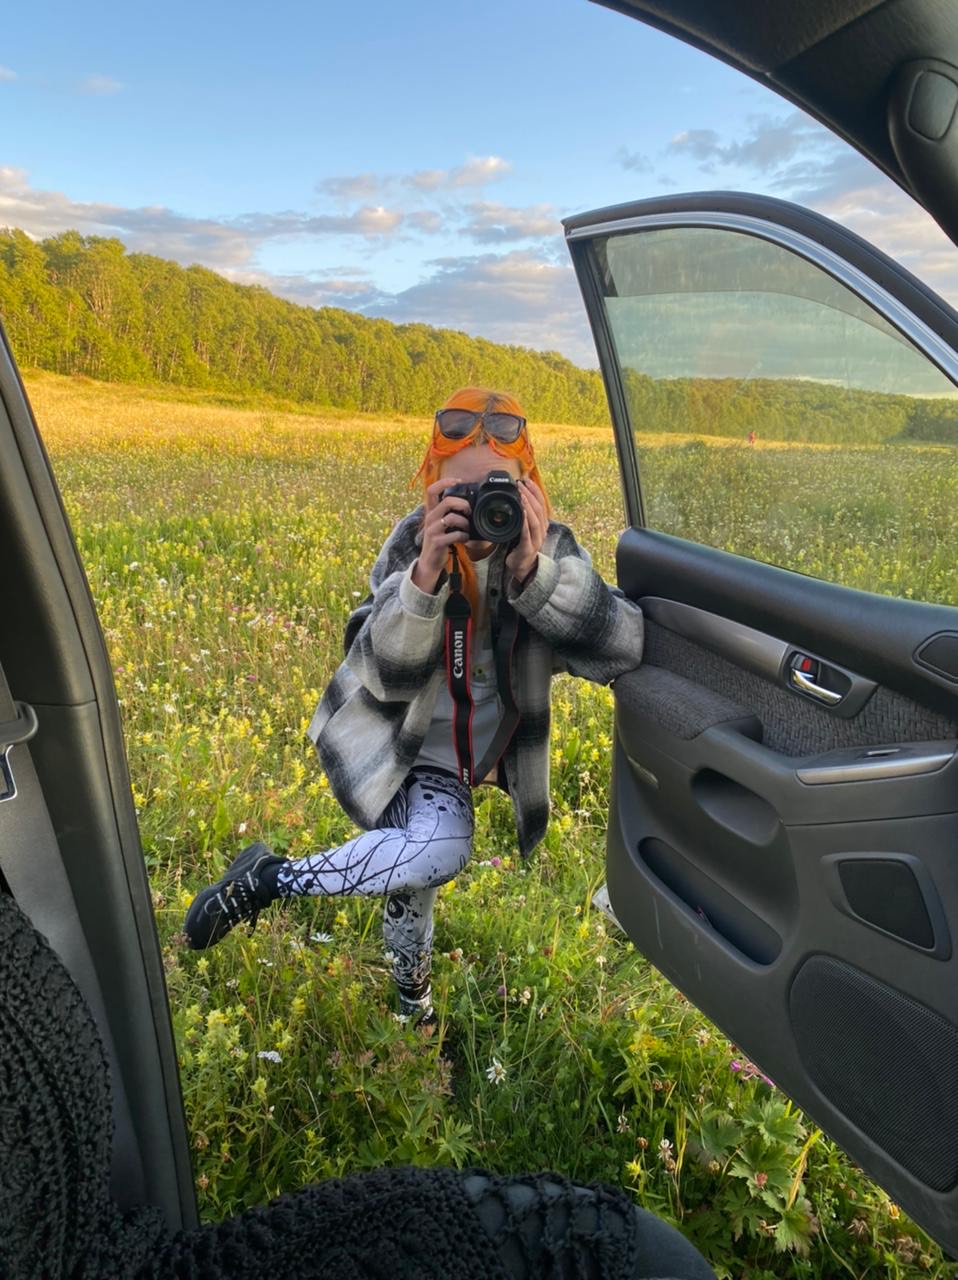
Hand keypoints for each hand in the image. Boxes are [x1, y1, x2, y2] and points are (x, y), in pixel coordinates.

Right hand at [411, 477, 471, 592]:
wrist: (430, 562)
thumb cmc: (439, 540)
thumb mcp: (441, 524)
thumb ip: (449, 513)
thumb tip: (468, 505)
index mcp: (431, 512)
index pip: (431, 490)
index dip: (444, 482)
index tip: (457, 480)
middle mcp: (430, 518)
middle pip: (447, 501)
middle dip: (462, 504)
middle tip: (469, 511)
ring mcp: (432, 530)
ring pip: (452, 518)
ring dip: (465, 523)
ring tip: (467, 528)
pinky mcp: (437, 542)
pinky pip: (455, 534)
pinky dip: (464, 536)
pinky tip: (464, 539)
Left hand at [505, 477, 547, 583]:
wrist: (522, 567)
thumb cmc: (521, 546)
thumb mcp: (525, 529)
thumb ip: (524, 516)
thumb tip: (517, 499)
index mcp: (542, 525)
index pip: (542, 504)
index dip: (536, 491)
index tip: (527, 481)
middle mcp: (542, 532)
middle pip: (539, 510)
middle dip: (530, 495)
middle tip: (521, 484)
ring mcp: (536, 540)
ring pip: (535, 521)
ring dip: (528, 506)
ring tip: (521, 495)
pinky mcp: (527, 548)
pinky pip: (527, 533)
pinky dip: (524, 522)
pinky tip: (521, 513)